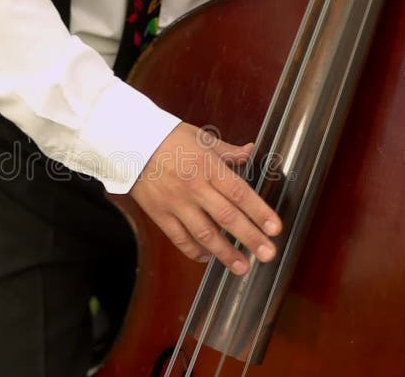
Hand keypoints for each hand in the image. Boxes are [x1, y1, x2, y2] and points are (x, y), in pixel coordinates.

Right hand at [130, 123, 281, 275]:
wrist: (129, 143)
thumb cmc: (167, 138)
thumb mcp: (201, 138)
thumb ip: (228, 151)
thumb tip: (250, 151)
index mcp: (208, 167)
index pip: (239, 193)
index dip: (259, 212)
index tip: (275, 228)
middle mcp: (194, 188)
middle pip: (227, 217)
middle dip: (250, 238)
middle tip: (268, 254)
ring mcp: (176, 204)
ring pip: (204, 234)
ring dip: (226, 253)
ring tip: (243, 267)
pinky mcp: (160, 214)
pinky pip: (180, 238)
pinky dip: (195, 251)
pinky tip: (209, 258)